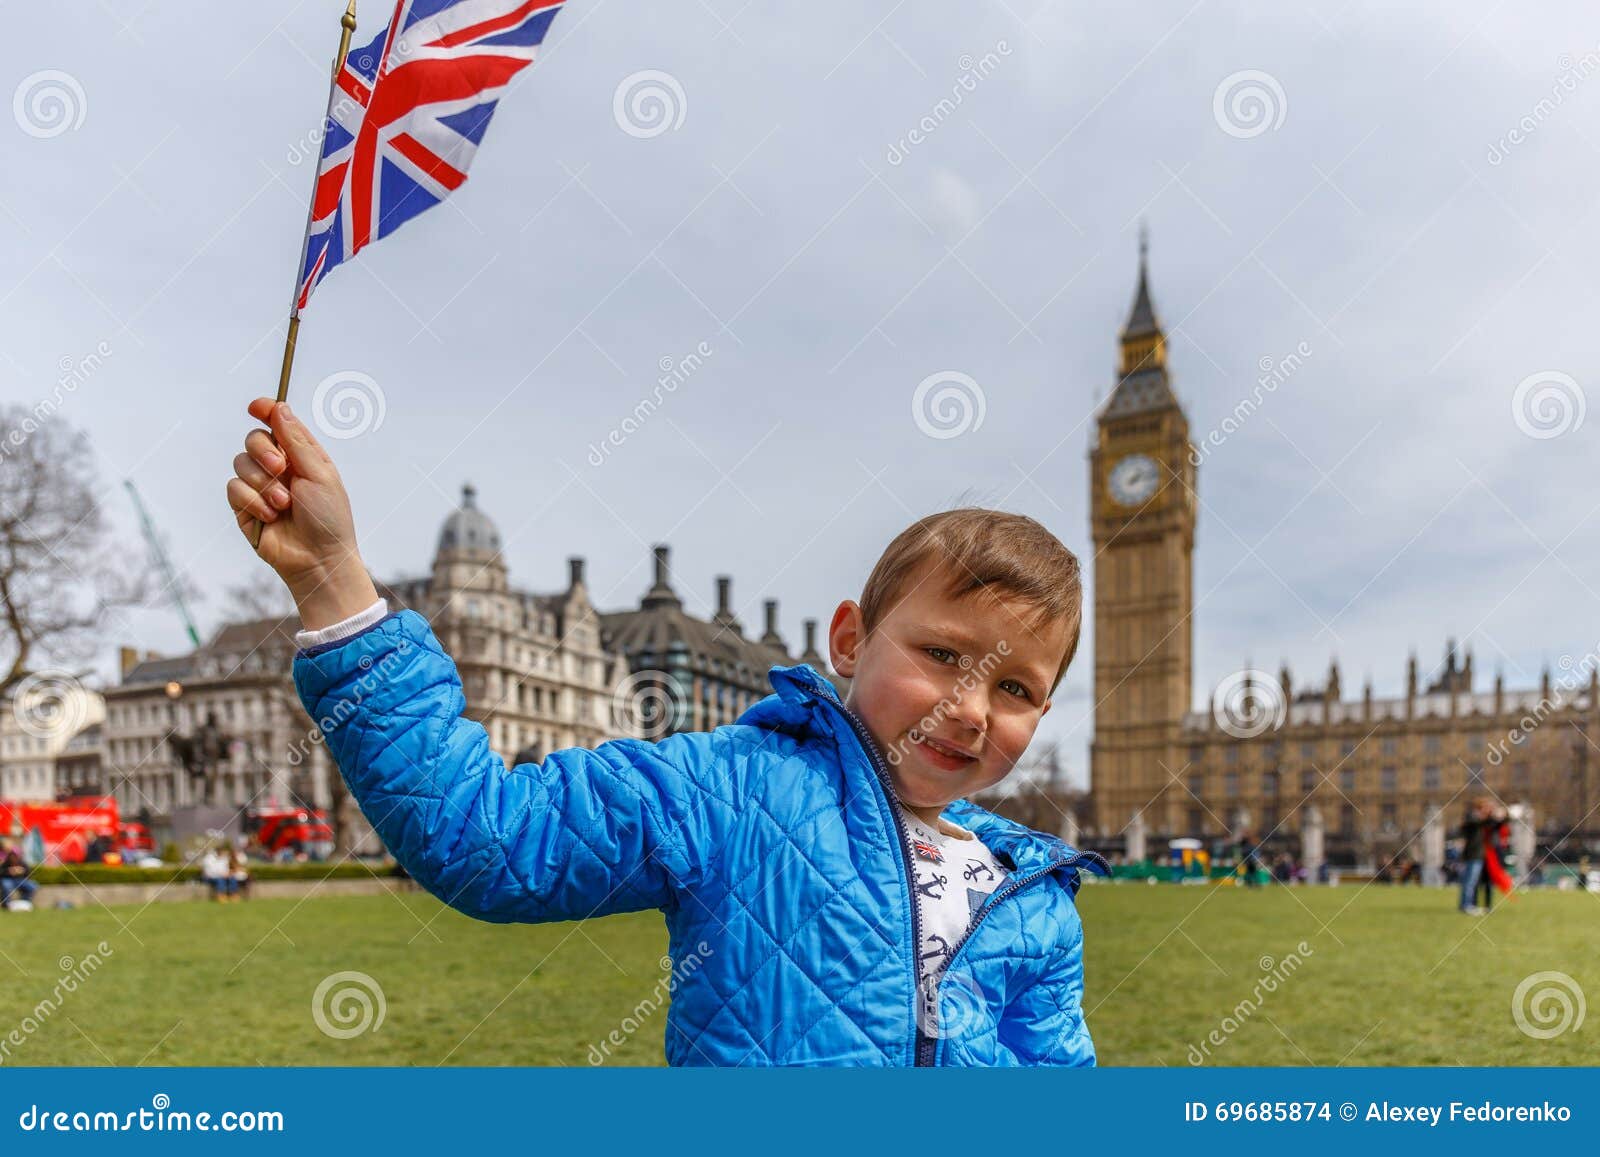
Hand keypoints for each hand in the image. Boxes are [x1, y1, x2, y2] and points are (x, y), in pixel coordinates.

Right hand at [227, 398, 378, 629]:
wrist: (318, 559)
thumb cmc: (328, 518)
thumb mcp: (319, 474)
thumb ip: (296, 441)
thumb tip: (278, 408)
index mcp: (301, 456)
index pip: (277, 424)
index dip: (265, 410)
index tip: (256, 407)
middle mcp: (278, 468)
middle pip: (253, 439)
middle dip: (263, 451)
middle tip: (281, 469)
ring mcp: (260, 487)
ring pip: (240, 463)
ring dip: (263, 483)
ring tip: (284, 504)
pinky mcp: (244, 507)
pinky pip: (233, 488)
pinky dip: (252, 501)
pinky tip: (270, 517)